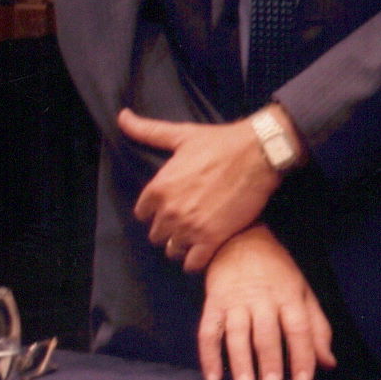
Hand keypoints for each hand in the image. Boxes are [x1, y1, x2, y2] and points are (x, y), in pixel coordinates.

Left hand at [118, 106, 292, 272]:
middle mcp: (169, 211)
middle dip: (170, 229)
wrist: (258, 153)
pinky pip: (193, 263)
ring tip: (197, 236)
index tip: (172, 206)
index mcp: (158, 189)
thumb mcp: (181, 135)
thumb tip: (122, 116)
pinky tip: (205, 249)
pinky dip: (197, 260)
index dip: (156, 211)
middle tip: (188, 220)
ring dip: (183, 245)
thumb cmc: (220, 142)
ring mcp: (189, 227)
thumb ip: (147, 131)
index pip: (143, 214)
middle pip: (157, 235)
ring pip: (173, 250)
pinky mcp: (212, 239)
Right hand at [195, 224, 334, 379]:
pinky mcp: (213, 303)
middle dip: (270, 359)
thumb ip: (317, 328)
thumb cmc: (278, 273)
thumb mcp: (303, 293)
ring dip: (241, 359)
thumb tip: (328, 363)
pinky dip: (208, 355)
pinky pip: (208, 331)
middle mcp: (263, 299)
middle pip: (267, 332)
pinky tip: (212, 377)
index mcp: (289, 296)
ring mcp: (235, 301)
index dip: (303, 354)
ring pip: (238, 332)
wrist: (242, 239)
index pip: (299, 328)